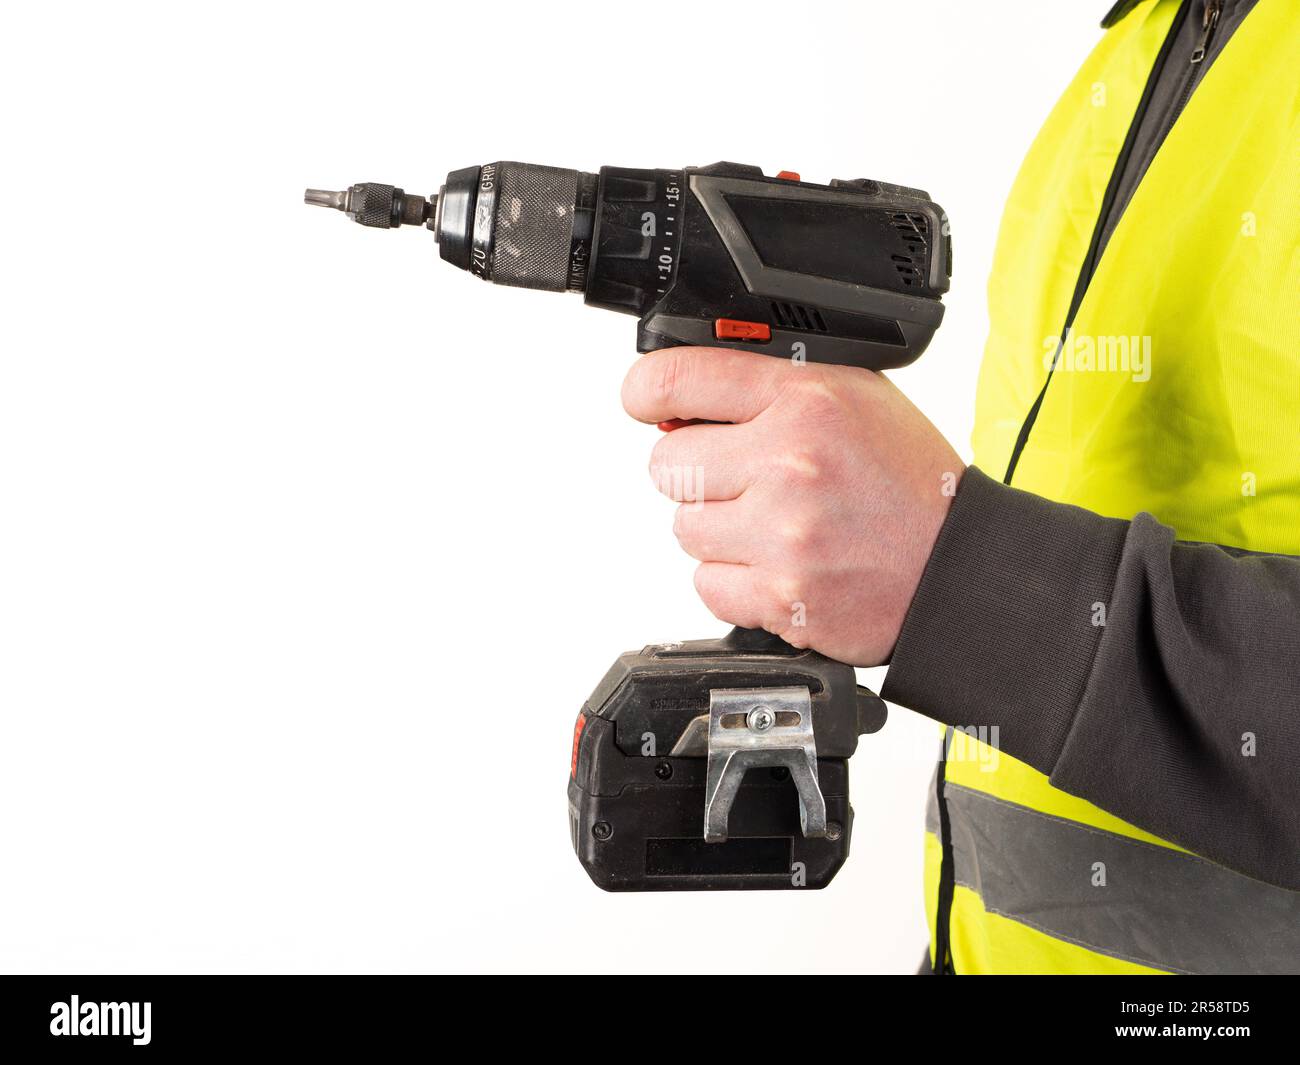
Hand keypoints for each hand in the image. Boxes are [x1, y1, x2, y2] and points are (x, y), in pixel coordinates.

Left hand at [622, 347, 964, 665]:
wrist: (958, 571)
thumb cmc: (910, 486)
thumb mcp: (855, 400)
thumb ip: (770, 392)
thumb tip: (681, 409)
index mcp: (807, 399)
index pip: (677, 379)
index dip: (647, 392)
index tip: (644, 402)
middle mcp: (790, 461)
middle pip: (668, 465)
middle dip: (698, 475)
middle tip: (748, 484)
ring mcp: (783, 533)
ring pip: (685, 529)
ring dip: (719, 533)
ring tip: (777, 529)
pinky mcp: (780, 596)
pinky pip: (706, 585)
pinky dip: (735, 583)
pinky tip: (781, 568)